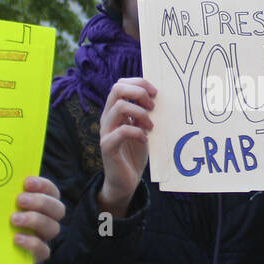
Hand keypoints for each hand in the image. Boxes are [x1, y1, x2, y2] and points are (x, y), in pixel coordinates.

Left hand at [12, 176, 64, 262]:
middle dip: (41, 202)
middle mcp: (45, 219)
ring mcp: (43, 238)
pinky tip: (16, 238)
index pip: (51, 191)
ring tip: (14, 219)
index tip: (27, 182)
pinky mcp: (37, 255)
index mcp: (40, 203)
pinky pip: (44, 250)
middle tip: (20, 200)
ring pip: (53, 228)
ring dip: (36, 220)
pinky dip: (32, 243)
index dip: (43, 185)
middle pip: (58, 209)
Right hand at [98, 77, 156, 217]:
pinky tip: (145, 140)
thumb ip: (144, 114)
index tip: (155, 93)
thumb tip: (157, 99)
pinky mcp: (108, 146)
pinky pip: (122, 131)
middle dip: (138, 92)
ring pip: (119, 107)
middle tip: (152, 106)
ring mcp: (106, 131)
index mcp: (115, 110)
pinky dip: (138, 132)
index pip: (121, 84)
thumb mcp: (142, 128)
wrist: (125, 180)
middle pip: (117, 89)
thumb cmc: (135, 153)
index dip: (139, 83)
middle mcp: (107, 117)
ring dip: (140, 113)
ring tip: (150, 126)